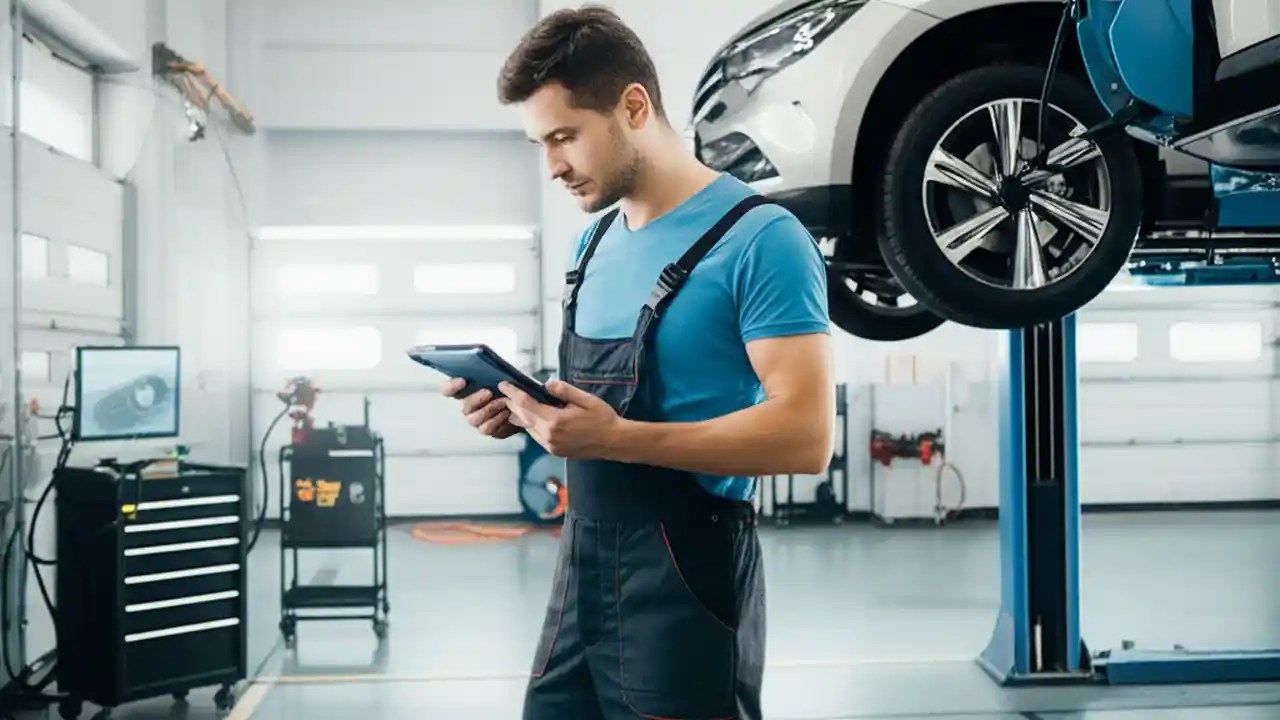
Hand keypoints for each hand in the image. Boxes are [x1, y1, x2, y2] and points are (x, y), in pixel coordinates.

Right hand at [441, 378, 521, 438]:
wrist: (526, 406)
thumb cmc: (510, 388)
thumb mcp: (504, 376)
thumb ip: (495, 373)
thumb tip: (496, 377)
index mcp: (466, 390)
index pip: (448, 390)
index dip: (451, 386)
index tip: (463, 380)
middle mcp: (469, 407)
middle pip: (464, 407)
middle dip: (476, 399)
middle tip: (489, 392)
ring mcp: (477, 420)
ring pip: (473, 420)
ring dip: (488, 410)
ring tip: (503, 403)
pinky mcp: (487, 429)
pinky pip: (486, 429)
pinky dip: (497, 421)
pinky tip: (507, 414)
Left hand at [499, 379, 621, 458]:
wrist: (614, 442)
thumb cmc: (603, 419)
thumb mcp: (585, 399)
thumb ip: (563, 390)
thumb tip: (547, 383)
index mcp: (555, 421)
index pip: (526, 404)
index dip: (513, 393)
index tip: (504, 385)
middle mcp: (549, 436)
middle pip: (523, 417)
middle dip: (513, 404)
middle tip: (507, 392)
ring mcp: (551, 445)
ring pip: (528, 428)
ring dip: (521, 415)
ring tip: (516, 403)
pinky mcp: (554, 450)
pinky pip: (536, 436)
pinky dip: (531, 425)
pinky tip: (532, 417)